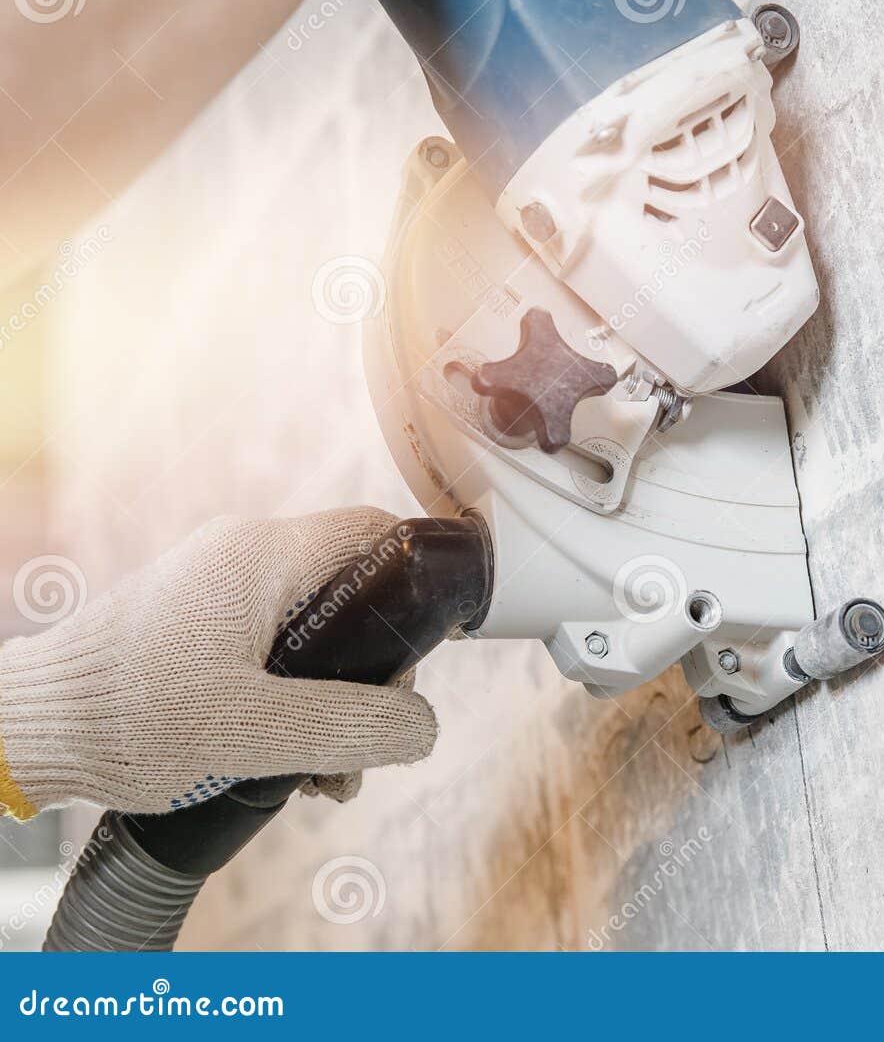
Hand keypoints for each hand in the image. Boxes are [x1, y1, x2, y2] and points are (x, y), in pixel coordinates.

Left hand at [0, 508, 437, 817]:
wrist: (28, 735)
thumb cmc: (126, 721)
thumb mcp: (257, 733)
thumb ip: (352, 725)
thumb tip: (423, 728)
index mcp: (262, 557)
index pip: (378, 533)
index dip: (418, 584)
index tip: (424, 651)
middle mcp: (240, 557)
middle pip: (351, 592)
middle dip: (372, 671)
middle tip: (365, 737)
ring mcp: (213, 589)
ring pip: (313, 628)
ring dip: (332, 696)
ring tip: (321, 771)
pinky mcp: (191, 625)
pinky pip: (270, 646)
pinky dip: (290, 696)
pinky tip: (282, 760)